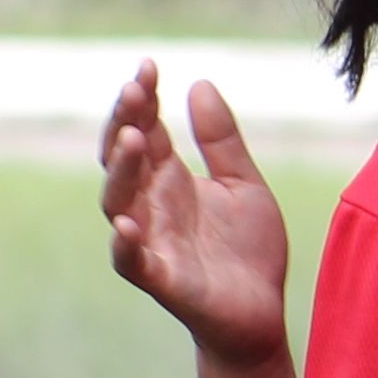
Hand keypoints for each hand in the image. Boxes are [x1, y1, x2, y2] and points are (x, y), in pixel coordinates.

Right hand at [102, 64, 290, 367]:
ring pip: (118, 201)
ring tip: (135, 138)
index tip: (148, 66)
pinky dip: (124, 242)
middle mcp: (151, 206)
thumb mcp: (242, 182)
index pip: (148, 132)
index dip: (142, 101)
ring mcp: (150, 240)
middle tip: (135, 90)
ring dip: (122, 170)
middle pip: (123, 160)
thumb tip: (199, 84)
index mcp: (170, 180)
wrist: (259, 311)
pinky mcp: (159, 277)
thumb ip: (220, 139)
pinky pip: (131, 260)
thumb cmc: (246, 248)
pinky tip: (125, 222)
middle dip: (125, 123)